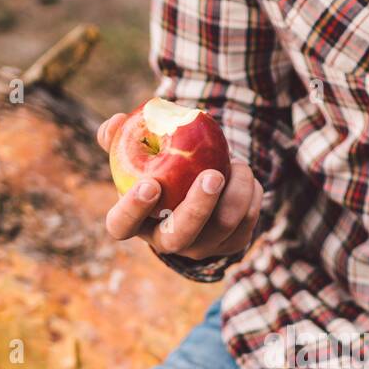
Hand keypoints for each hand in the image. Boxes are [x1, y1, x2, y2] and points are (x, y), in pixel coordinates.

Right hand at [97, 113, 262, 260]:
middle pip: (179, 237)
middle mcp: (166, 241)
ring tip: (237, 164)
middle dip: (197, 207)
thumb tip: (117, 121)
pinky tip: (246, 176)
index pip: (122, 226)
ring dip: (235, 193)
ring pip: (221, 228)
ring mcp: (200, 247)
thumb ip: (122, 136)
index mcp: (136, 222)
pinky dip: (250, 196)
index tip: (150, 184)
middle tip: (212, 175)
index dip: (132, 210)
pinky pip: (246, 223)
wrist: (197, 186)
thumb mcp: (139, 152)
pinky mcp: (230, 244)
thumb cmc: (161, 166)